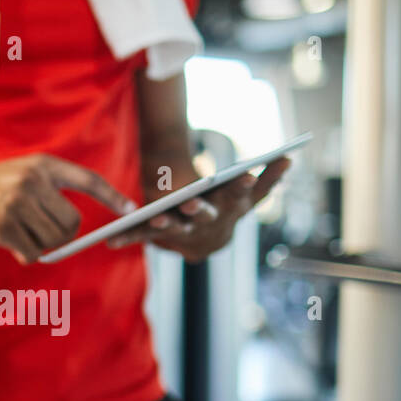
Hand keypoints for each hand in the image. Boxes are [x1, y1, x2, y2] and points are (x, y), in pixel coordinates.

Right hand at [0, 154, 133, 263]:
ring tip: (25, 233)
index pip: (87, 180)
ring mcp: (17, 204)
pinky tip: (14, 243)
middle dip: (63, 233)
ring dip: (44, 245)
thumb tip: (79, 226)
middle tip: (45, 231)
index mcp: (43, 165)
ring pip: (54, 240)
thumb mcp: (25, 173)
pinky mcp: (4, 227)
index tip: (131, 210)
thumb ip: (53, 189)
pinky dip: (29, 254)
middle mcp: (32, 181)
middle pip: (72, 223)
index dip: (111, 196)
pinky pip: (34, 253)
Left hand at [107, 157, 290, 261]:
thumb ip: (268, 178)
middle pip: (206, 215)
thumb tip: (291, 157)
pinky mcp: (162, 238)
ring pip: (174, 229)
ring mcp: (185, 233)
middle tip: (191, 203)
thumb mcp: (246, 193)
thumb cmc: (226, 208)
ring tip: (153, 220)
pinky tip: (110, 242)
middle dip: (199, 210)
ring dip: (163, 225)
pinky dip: (127, 239)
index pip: (245, 195)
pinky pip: (143, 237)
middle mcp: (210, 224)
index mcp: (232, 207)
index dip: (247, 186)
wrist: (206, 243)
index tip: (248, 174)